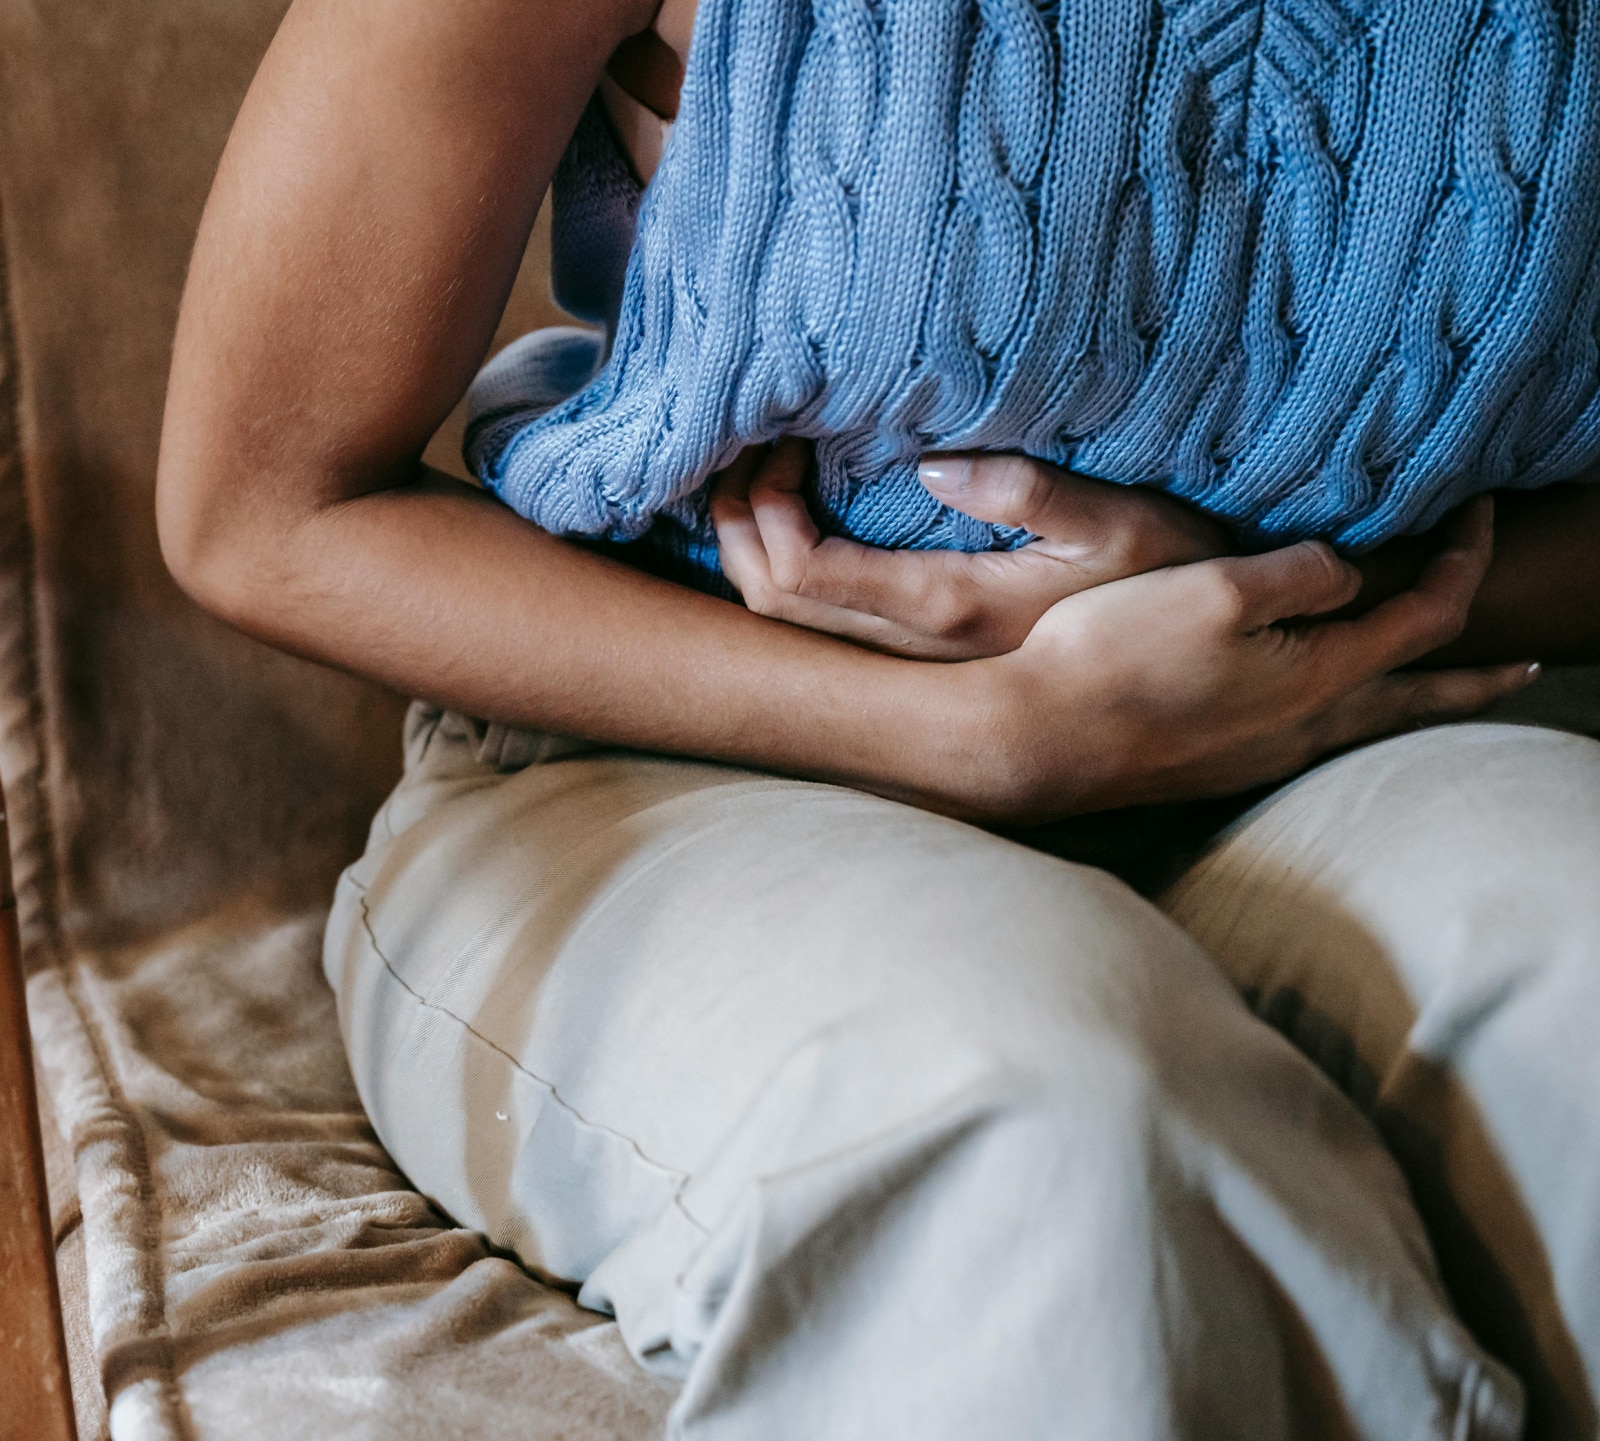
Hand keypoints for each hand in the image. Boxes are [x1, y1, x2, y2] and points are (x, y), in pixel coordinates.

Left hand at [711, 439, 1233, 658]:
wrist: (1196, 661)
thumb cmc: (1172, 578)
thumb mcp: (1124, 523)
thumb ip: (1032, 492)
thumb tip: (932, 466)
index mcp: (950, 609)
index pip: (804, 576)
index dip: (764, 511)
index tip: (782, 440)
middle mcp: (917, 650)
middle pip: (772, 606)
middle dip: (737, 525)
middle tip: (747, 447)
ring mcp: (916, 660)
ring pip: (788, 624)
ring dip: (753, 549)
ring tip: (759, 476)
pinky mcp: (926, 655)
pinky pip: (821, 624)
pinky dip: (784, 570)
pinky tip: (795, 520)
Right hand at [936, 496, 1539, 819]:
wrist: (1035, 740)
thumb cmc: (1117, 658)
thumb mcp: (1216, 588)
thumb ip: (1300, 573)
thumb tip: (1346, 573)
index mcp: (1318, 677)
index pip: (1427, 615)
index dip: (1465, 560)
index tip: (1479, 513)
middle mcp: (1303, 729)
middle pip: (1418, 700)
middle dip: (1477, 678)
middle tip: (1528, 667)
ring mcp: (1258, 757)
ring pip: (1365, 725)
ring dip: (1413, 699)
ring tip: (1434, 689)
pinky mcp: (1215, 768)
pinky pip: (1311, 737)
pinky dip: (1348, 713)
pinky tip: (1319, 710)